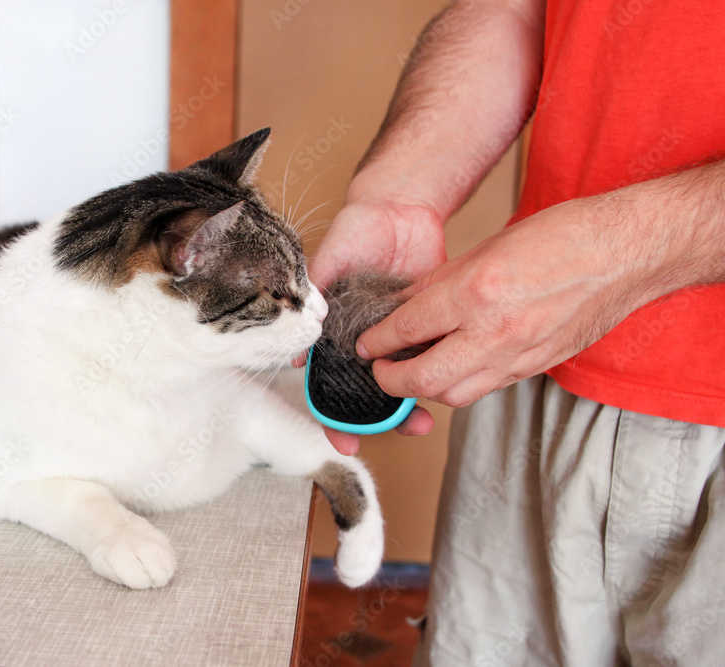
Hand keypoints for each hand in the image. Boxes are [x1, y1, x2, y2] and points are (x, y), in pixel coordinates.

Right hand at [306, 196, 446, 453]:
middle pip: (370, 394)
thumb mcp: (325, 268)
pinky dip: (434, 373)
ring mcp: (396, 336)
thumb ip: (312, 307)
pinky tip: (442, 388)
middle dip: (381, 421)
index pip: (330, 386)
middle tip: (396, 432)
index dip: (335, 417)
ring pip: (401, 383)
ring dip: (410, 405)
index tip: (345, 441)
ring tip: (423, 420)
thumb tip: (297, 356)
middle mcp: (364, 341)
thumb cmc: (354, 231)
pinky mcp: (425, 324)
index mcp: (334, 334)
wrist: (400, 205)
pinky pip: (428, 357)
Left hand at [356, 197, 652, 407]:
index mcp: (476, 291)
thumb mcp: (486, 248)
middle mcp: (495, 330)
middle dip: (390, 380)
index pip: (407, 329)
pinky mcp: (538, 366)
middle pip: (424, 378)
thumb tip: (403, 306)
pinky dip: (464, 382)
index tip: (365, 344)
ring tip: (415, 371)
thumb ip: (440, 283)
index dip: (377, 341)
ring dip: (427, 387)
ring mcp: (519, 354)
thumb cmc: (562, 237)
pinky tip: (456, 367)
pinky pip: (488, 386)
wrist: (626, 252)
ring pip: (455, 393)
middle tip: (379, 370)